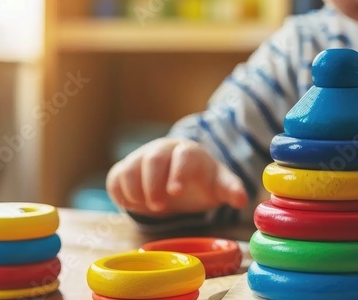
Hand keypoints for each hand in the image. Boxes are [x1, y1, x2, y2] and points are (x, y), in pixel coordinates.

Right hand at [106, 138, 247, 215]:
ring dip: (135, 190)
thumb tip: (242, 200)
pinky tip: (132, 205)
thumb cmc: (201, 180)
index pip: (182, 155)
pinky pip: (115, 178)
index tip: (177, 192)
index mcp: (188, 151)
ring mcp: (140, 158)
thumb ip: (230, 190)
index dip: (178, 172)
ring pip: (129, 167)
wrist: (180, 176)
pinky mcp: (124, 170)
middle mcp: (162, 150)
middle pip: (152, 158)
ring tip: (146, 207)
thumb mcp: (218, 185)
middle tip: (160, 207)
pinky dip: (119, 193)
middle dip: (153, 184)